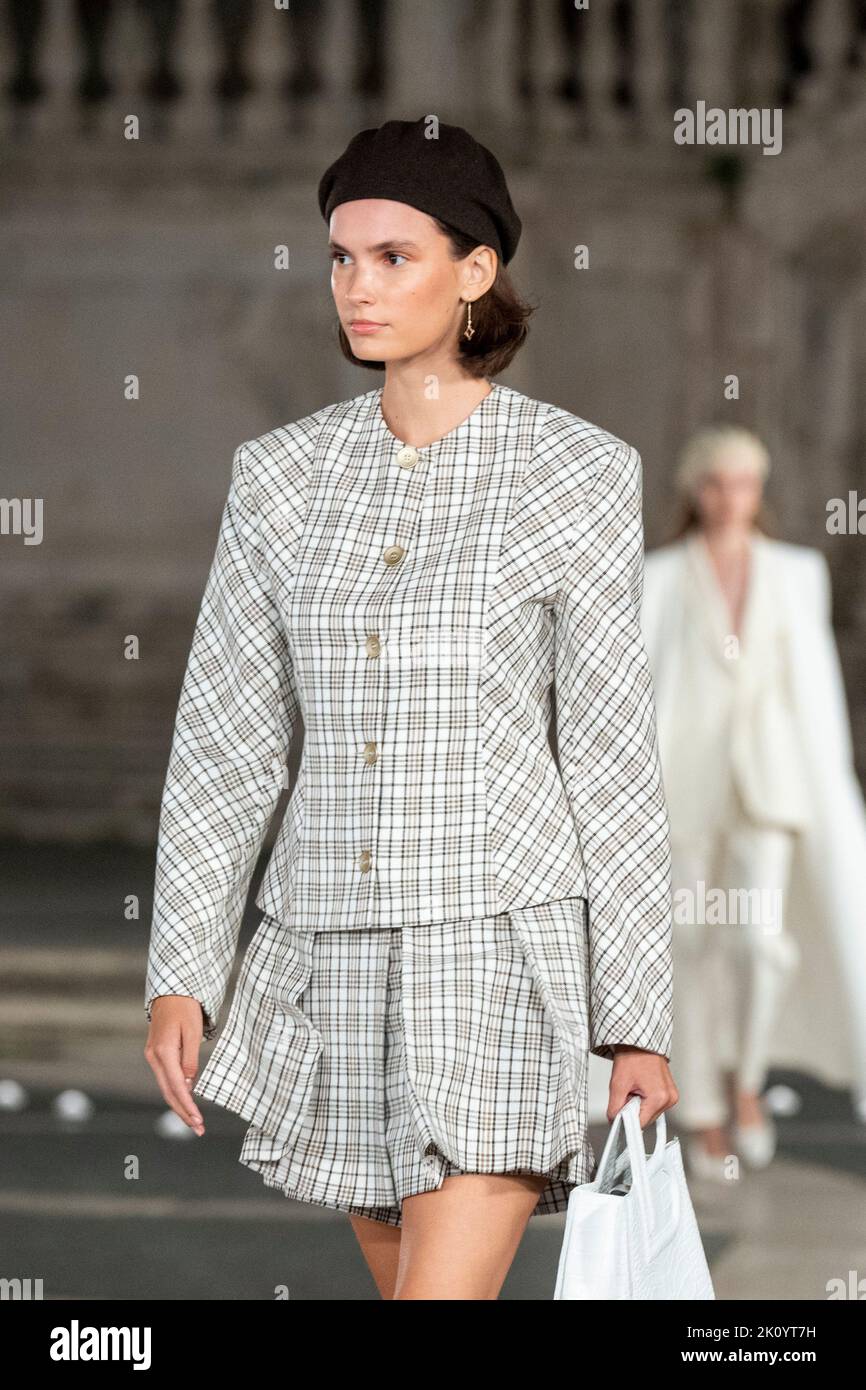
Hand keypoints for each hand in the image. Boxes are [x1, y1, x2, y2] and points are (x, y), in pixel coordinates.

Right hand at [144, 995, 206, 1134]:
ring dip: (179, 1105)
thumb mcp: (193, 1031)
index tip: (198, 1120)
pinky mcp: (156, 1055)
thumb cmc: (185, 1008)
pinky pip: (165, 1078)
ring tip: (193, 1121)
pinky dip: (176, 1092)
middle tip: (199, 1129)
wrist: (171, 992)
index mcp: (164, 1051)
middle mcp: (154, 1057)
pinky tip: (186, 1101)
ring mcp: (152, 1056)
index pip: (176, 1086)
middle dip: (183, 1113)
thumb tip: (189, 1084)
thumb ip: (190, 1059)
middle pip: (168, 1092)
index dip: (187, 1105)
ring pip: (166, 1088)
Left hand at [606, 1045, 677, 1126]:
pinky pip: (655, 1105)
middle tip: (627, 1094)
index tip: (619, 1115)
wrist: (641, 1041)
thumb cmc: (633, 1056)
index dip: (627, 1120)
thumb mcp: (618, 1084)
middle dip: (633, 1111)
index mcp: (659, 1098)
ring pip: (650, 1113)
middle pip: (646, 1119)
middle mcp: (669, 1098)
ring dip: (639, 1105)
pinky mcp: (670, 1093)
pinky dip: (645, 1100)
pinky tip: (640, 1088)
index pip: (641, 1124)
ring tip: (634, 1088)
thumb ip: (615, 1107)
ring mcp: (672, 1095)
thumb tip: (614, 1120)